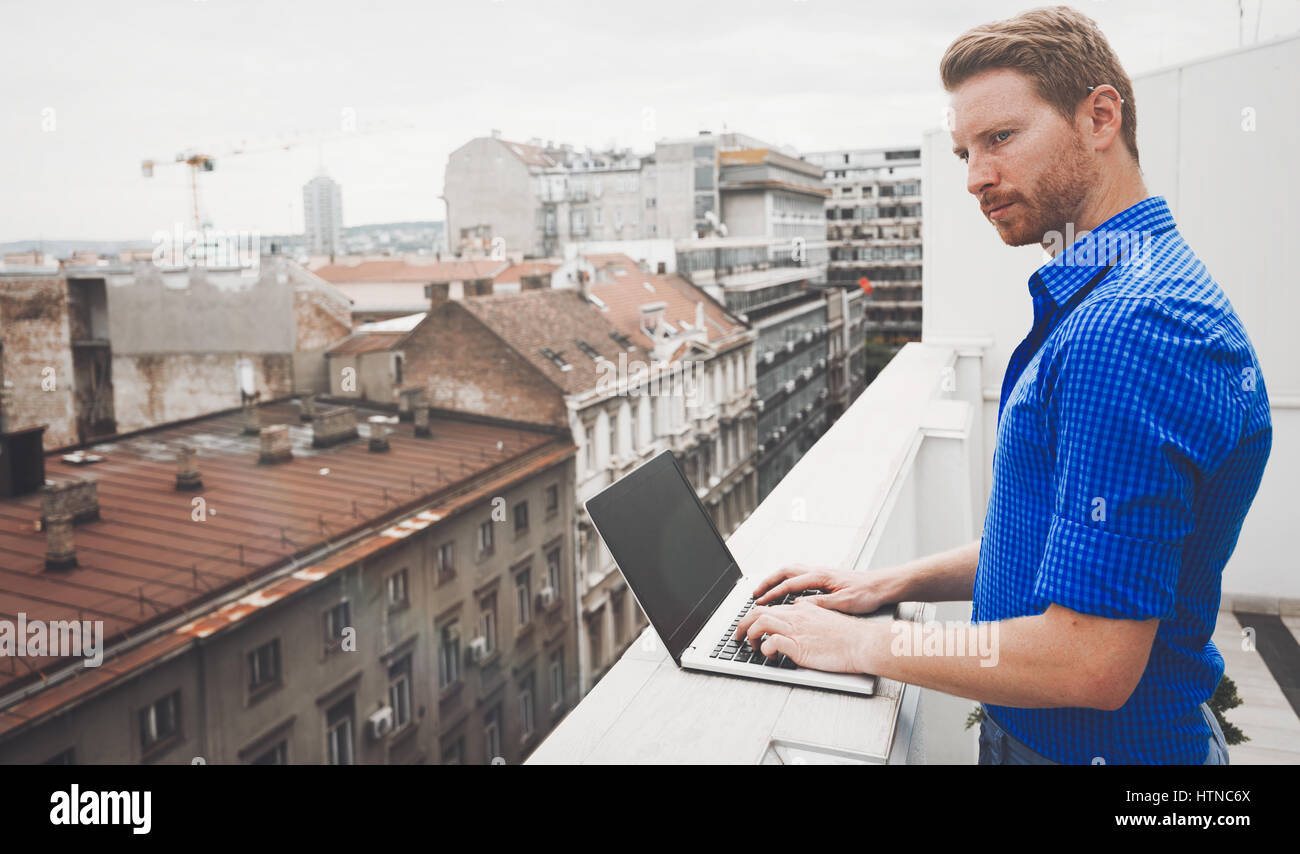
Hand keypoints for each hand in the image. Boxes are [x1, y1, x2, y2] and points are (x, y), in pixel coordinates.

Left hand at [732, 598, 870, 672]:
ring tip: (750, 646)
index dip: (753, 616)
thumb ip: (808, 614)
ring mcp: (796, 630)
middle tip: (737, 636)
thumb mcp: (824, 618)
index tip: (747, 625)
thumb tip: (796, 613)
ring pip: (760, 623)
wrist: (861, 643)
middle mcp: (795, 616)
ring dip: (749, 635)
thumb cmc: (847, 636)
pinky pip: (771, 643)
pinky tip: (769, 656)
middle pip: (758, 612)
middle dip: (742, 624)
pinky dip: (765, 650)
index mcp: (801, 609)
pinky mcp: (798, 646)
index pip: (769, 607)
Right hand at [752, 562, 891, 614]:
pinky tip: (785, 590)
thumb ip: (820, 603)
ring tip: (764, 590)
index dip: (772, 594)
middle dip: (767, 582)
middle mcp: (818, 571)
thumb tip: (799, 605)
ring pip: (791, 571)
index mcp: (820, 576)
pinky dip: (786, 580)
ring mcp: (821, 572)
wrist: (882, 586)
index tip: (759, 602)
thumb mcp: (844, 602)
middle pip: (784, 572)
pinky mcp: (825, 577)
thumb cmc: (866, 594)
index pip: (789, 584)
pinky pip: (798, 575)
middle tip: (754, 593)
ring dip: (775, 579)